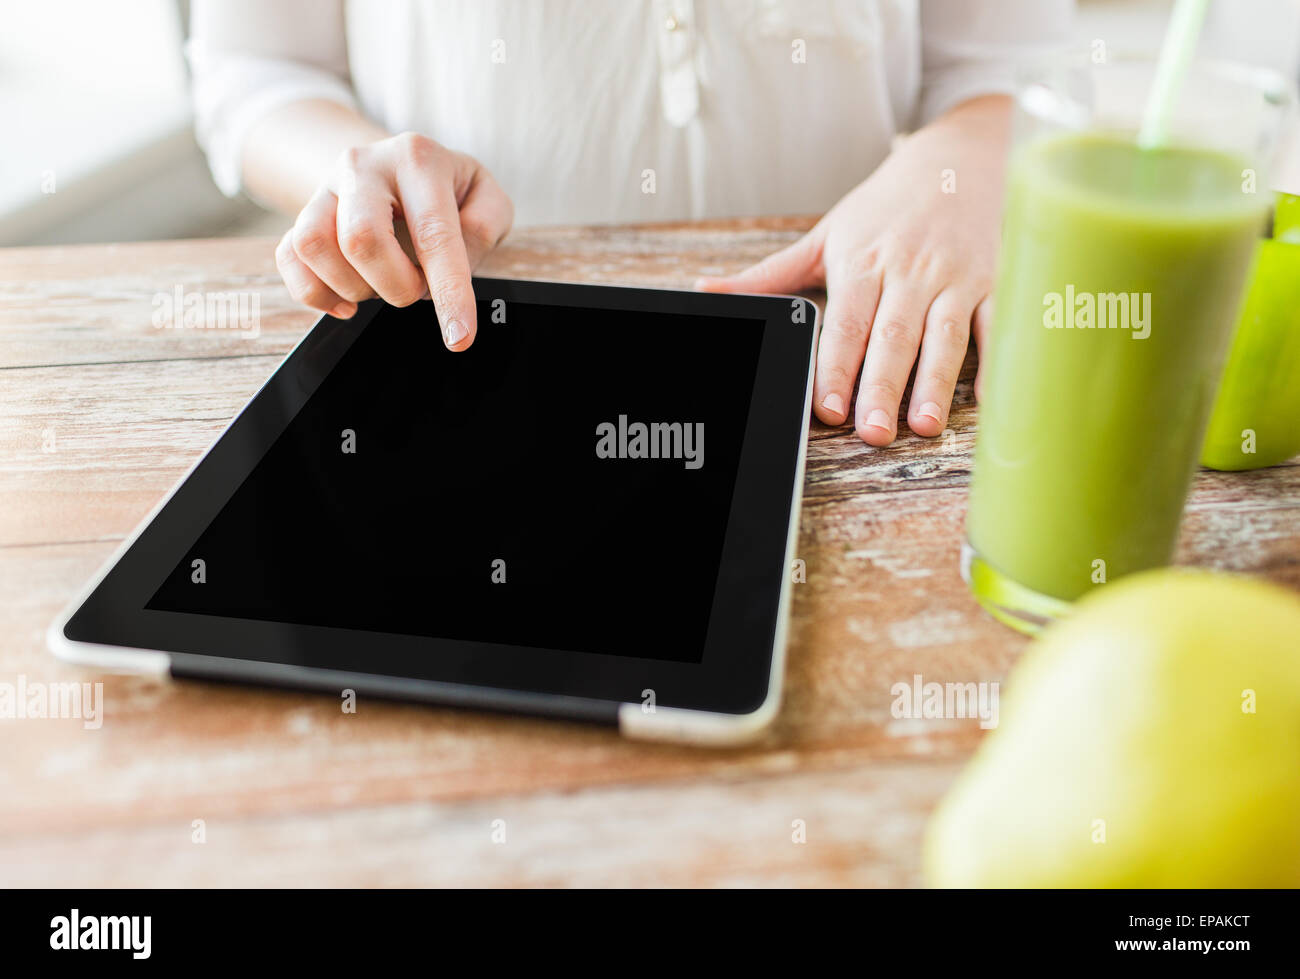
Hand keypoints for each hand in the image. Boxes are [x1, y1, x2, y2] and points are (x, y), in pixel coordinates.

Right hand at [275, 132, 513, 349]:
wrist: (397, 165)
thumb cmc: (448, 190)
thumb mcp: (486, 197)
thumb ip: (484, 226)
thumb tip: (456, 266)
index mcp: (417, 159)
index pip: (433, 233)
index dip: (448, 291)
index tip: (459, 337)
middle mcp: (363, 166)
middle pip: (361, 238)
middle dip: (396, 285)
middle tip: (417, 288)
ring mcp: (325, 188)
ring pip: (315, 246)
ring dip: (355, 287)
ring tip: (383, 284)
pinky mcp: (300, 213)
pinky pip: (290, 258)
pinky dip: (316, 293)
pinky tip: (347, 301)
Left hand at [697, 96, 1009, 444]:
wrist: (962, 155)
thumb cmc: (887, 205)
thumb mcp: (826, 235)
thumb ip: (771, 275)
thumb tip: (707, 292)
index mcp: (864, 262)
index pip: (847, 324)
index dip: (837, 367)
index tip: (828, 408)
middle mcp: (911, 270)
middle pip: (894, 338)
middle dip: (882, 388)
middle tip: (872, 433)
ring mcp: (958, 276)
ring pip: (945, 336)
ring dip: (935, 383)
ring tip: (923, 426)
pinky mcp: (998, 279)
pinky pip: (998, 323)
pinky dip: (996, 360)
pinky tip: (985, 400)